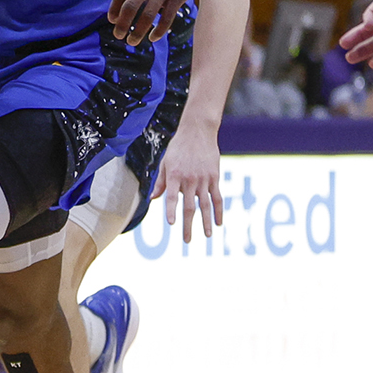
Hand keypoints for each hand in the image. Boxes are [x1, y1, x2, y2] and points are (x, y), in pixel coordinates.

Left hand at [95, 0, 219, 43]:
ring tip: (132, 41)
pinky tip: (153, 38)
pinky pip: (167, 17)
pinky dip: (159, 30)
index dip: (113, 10)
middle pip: (131, 7)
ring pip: (148, 15)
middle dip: (122, 25)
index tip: (112, 20)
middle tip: (118, 35)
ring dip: (138, 32)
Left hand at [153, 120, 221, 241]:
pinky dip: (219, 211)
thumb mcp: (165, 163)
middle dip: (188, 225)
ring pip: (205, 205)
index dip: (171, 210)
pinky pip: (217, 197)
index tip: (171, 223)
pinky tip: (219, 222)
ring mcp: (204, 179)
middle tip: (187, 240)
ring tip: (207, 236)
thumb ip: (161, 182)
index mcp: (175, 176)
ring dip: (206, 222)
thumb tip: (154, 198)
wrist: (198, 132)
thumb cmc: (178, 148)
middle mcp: (189, 180)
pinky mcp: (215, 177)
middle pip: (189, 206)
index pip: (172, 197)